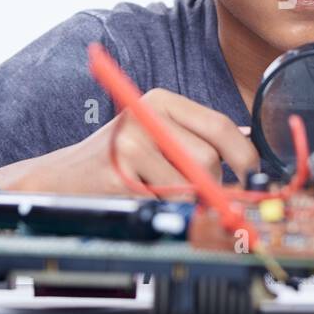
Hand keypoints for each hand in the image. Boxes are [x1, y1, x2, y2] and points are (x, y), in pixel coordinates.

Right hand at [32, 88, 259, 194]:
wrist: (61, 178)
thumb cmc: (116, 158)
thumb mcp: (157, 133)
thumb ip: (198, 137)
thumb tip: (249, 148)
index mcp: (161, 100)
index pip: (220, 125)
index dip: (245, 156)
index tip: (253, 177)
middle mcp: (145, 116)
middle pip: (207, 159)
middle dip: (211, 187)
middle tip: (196, 194)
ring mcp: (129, 146)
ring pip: (188, 188)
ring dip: (186, 204)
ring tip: (161, 195)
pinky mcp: (118, 178)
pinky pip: (163, 205)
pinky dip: (163, 212)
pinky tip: (143, 201)